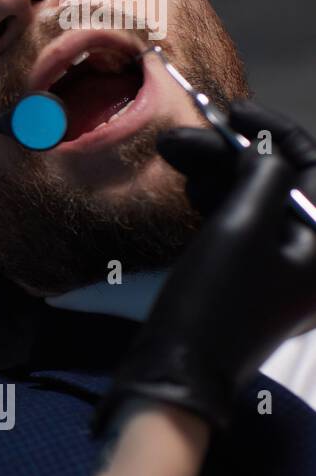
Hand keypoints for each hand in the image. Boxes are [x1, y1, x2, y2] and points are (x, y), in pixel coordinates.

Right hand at [94, 100, 315, 434]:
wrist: (179, 366)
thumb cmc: (219, 294)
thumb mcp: (243, 221)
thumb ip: (261, 172)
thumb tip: (260, 147)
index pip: (315, 167)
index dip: (273, 132)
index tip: (230, 109)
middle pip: (285, 183)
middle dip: (236, 154)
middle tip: (181, 137)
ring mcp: (288, 271)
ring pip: (261, 201)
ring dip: (221, 173)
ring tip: (173, 155)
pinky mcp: (258, 280)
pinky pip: (250, 227)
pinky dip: (221, 201)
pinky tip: (190, 185)